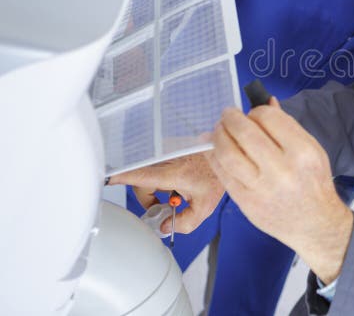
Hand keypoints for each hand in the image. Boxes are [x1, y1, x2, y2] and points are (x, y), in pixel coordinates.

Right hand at [108, 151, 223, 234]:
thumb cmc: (216, 175)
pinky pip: (153, 166)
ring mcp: (166, 153)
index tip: (105, 177)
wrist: (224, 154)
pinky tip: (177, 181)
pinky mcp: (167, 149)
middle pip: (140, 182)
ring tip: (176, 192)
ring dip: (156, 188)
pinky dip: (160, 178)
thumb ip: (184, 223)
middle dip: (148, 198)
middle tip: (164, 206)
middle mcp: (167, 160)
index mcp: (174, 173)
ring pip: (146, 175)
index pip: (139, 175)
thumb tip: (164, 227)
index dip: (120, 176)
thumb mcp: (204, 207)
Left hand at [207, 101, 353, 283]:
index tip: (253, 114)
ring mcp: (261, 188)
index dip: (256, 111)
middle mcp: (281, 169)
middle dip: (230, 118)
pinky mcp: (245, 202)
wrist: (314, 223)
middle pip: (245, 133)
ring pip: (228, 153)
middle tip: (227, 115)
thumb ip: (287, 126)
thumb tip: (266, 102)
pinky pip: (222, 174)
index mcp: (302, 152)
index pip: (269, 118)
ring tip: (218, 130)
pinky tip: (215, 149)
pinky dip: (214, 157)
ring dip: (218, 136)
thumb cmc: (313, 182)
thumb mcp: (311, 149)